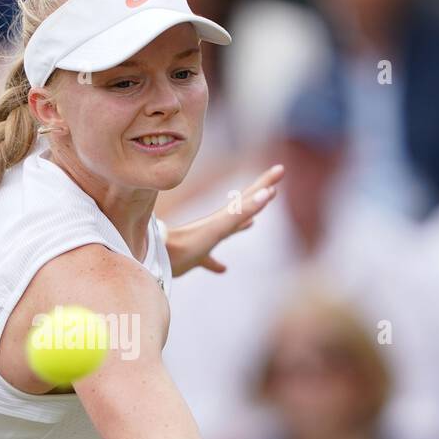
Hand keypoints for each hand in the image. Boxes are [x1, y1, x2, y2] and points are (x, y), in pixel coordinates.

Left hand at [166, 164, 282, 276]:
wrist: (157, 257)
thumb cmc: (188, 243)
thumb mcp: (220, 226)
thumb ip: (241, 211)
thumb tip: (268, 193)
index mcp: (225, 217)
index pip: (250, 196)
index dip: (265, 182)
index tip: (280, 169)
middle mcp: (217, 225)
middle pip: (242, 208)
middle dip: (257, 197)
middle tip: (273, 186)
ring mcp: (205, 240)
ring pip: (228, 230)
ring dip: (241, 225)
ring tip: (252, 225)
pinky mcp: (195, 256)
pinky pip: (210, 258)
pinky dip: (217, 262)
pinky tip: (223, 269)